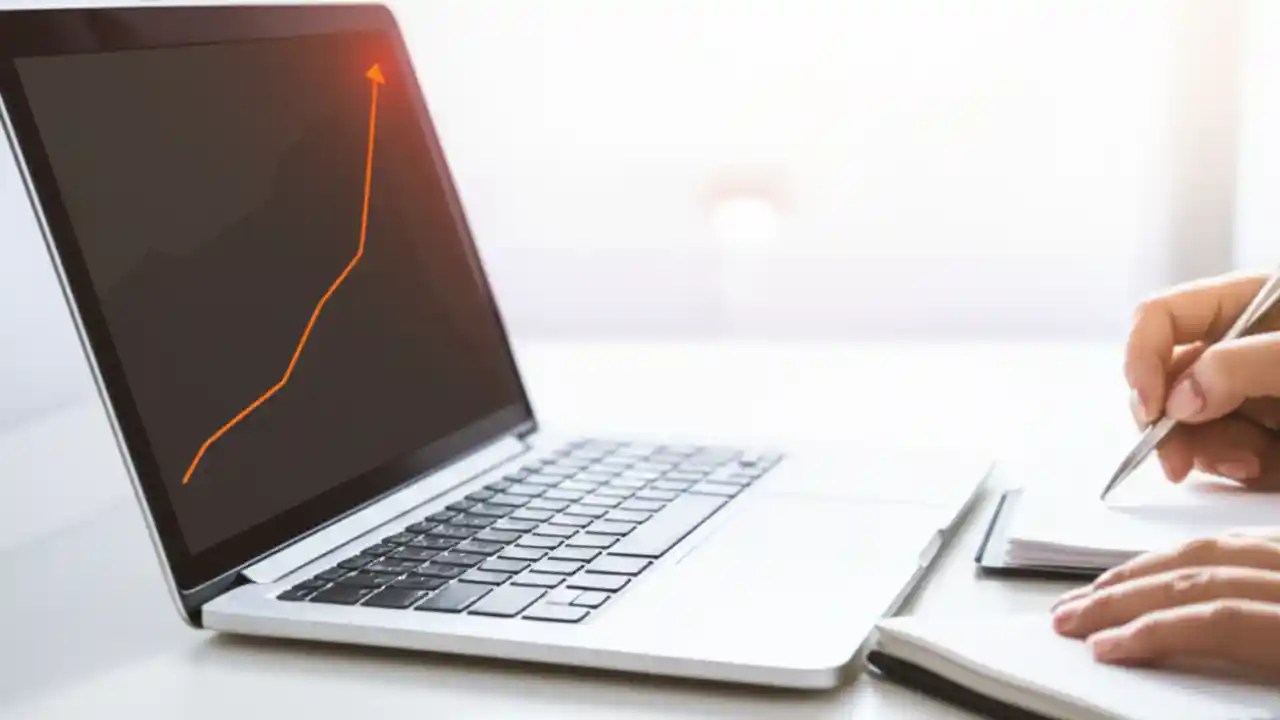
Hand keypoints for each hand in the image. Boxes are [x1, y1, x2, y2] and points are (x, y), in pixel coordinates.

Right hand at [1051, 534, 1279, 671]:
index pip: (1217, 622)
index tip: (1101, 647)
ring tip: (1099, 588)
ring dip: (1145, 568)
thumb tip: (1167, 653)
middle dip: (1124, 597)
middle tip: (1071, 614)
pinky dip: (1193, 549)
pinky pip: (1243, 536)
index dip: (1151, 632)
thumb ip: (1240, 665)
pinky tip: (1166, 561)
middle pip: (1199, 578)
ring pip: (1213, 547)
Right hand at [1126, 271, 1279, 486]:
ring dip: (1206, 450)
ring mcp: (1247, 391)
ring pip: (1186, 424)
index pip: (1161, 317)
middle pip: (1164, 379)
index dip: (1142, 359)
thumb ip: (1243, 366)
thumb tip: (1179, 401)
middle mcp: (1238, 347)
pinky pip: (1219, 452)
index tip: (1150, 410)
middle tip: (1176, 461)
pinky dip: (1231, 465)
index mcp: (1248, 304)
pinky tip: (1261, 467)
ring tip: (1250, 463)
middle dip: (1167, 422)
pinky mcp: (1262, 432)